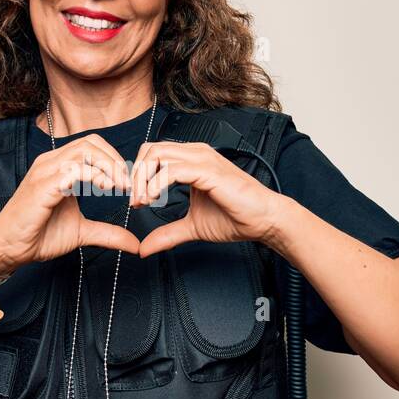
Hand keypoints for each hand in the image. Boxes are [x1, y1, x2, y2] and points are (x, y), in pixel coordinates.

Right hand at [0, 134, 140, 272]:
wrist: (8, 248)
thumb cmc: (38, 236)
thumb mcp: (81, 233)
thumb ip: (107, 233)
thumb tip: (134, 243)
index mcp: (59, 167)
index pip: (92, 146)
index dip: (114, 160)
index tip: (128, 183)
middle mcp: (51, 163)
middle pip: (91, 143)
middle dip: (115, 161)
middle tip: (128, 184)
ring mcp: (45, 172)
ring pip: (84, 151)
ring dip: (108, 167)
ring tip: (120, 186)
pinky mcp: (42, 186)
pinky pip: (72, 169)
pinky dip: (94, 176)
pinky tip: (105, 189)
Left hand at [127, 141, 288, 255]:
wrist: (264, 221)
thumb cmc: (236, 218)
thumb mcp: (192, 227)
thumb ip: (167, 233)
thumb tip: (144, 248)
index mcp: (191, 159)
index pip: (153, 153)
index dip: (138, 174)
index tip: (134, 199)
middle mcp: (196, 153)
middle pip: (150, 150)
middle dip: (136, 175)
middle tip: (134, 200)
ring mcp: (202, 159)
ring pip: (157, 155)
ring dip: (143, 180)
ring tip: (142, 202)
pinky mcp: (208, 170)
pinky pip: (172, 170)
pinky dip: (156, 184)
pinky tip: (154, 199)